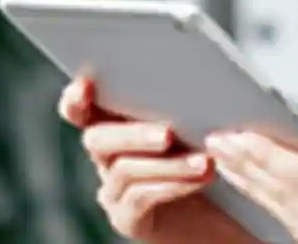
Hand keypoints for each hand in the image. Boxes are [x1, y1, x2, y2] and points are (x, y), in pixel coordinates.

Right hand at [58, 76, 255, 243]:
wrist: (221, 208)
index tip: (87, 85)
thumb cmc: (209, 152)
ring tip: (204, 162)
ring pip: (124, 170)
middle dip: (132, 135)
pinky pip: (140, 198)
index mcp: (117, 125)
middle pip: (97, 140)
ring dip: (167, 164)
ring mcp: (113, 190)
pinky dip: (172, 185)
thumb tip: (200, 79)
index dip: (76, 98)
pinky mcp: (127, 218)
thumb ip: (185, 104)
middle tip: (168, 134)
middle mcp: (106, 156)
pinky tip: (201, 178)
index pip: (81, 110)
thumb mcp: (199, 124)